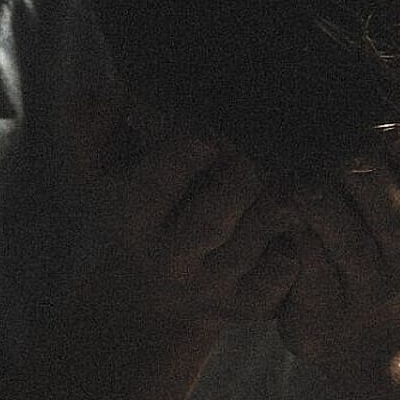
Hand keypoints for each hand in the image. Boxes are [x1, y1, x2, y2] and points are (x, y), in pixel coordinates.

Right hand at [94, 120, 299, 333]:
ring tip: (295, 184)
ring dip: (272, 215)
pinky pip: (273, 284)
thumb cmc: (139, 208)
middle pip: (206, 223)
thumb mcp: (105, 171)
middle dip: (237, 186)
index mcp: (132, 217)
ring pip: (245, 251)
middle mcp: (169, 256)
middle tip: (261, 156)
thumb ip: (94, 127)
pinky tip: (305, 226)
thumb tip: (94, 94)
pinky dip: (290, 256)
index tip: (208, 134)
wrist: (152, 296)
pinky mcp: (244, 305)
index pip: (152, 188)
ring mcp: (209, 284)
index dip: (180, 160)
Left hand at [277, 72, 399, 364]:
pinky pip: (308, 272)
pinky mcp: (323, 311)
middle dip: (360, 170)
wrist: (369, 335)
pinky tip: (268, 210)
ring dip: (320, 204)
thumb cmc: (390, 238)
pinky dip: (290, 241)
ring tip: (294, 171)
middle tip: (328, 134)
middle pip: (389, 209)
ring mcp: (366, 287)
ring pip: (346, 242)